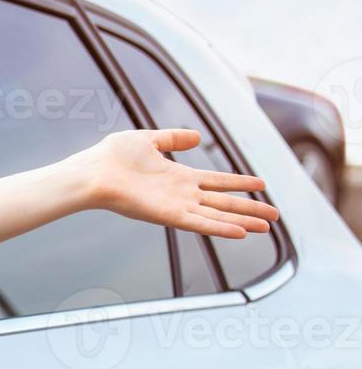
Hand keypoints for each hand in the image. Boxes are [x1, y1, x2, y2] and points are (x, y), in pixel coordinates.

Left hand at [74, 129, 277, 238]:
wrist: (93, 172)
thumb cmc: (112, 156)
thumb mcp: (148, 140)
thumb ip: (172, 139)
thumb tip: (197, 136)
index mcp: (178, 176)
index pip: (217, 181)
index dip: (239, 182)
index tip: (262, 184)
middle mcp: (181, 194)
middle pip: (223, 202)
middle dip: (249, 208)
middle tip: (274, 215)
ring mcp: (176, 206)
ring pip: (217, 215)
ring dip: (242, 221)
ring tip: (266, 227)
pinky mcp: (167, 216)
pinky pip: (199, 223)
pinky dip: (219, 228)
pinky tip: (240, 232)